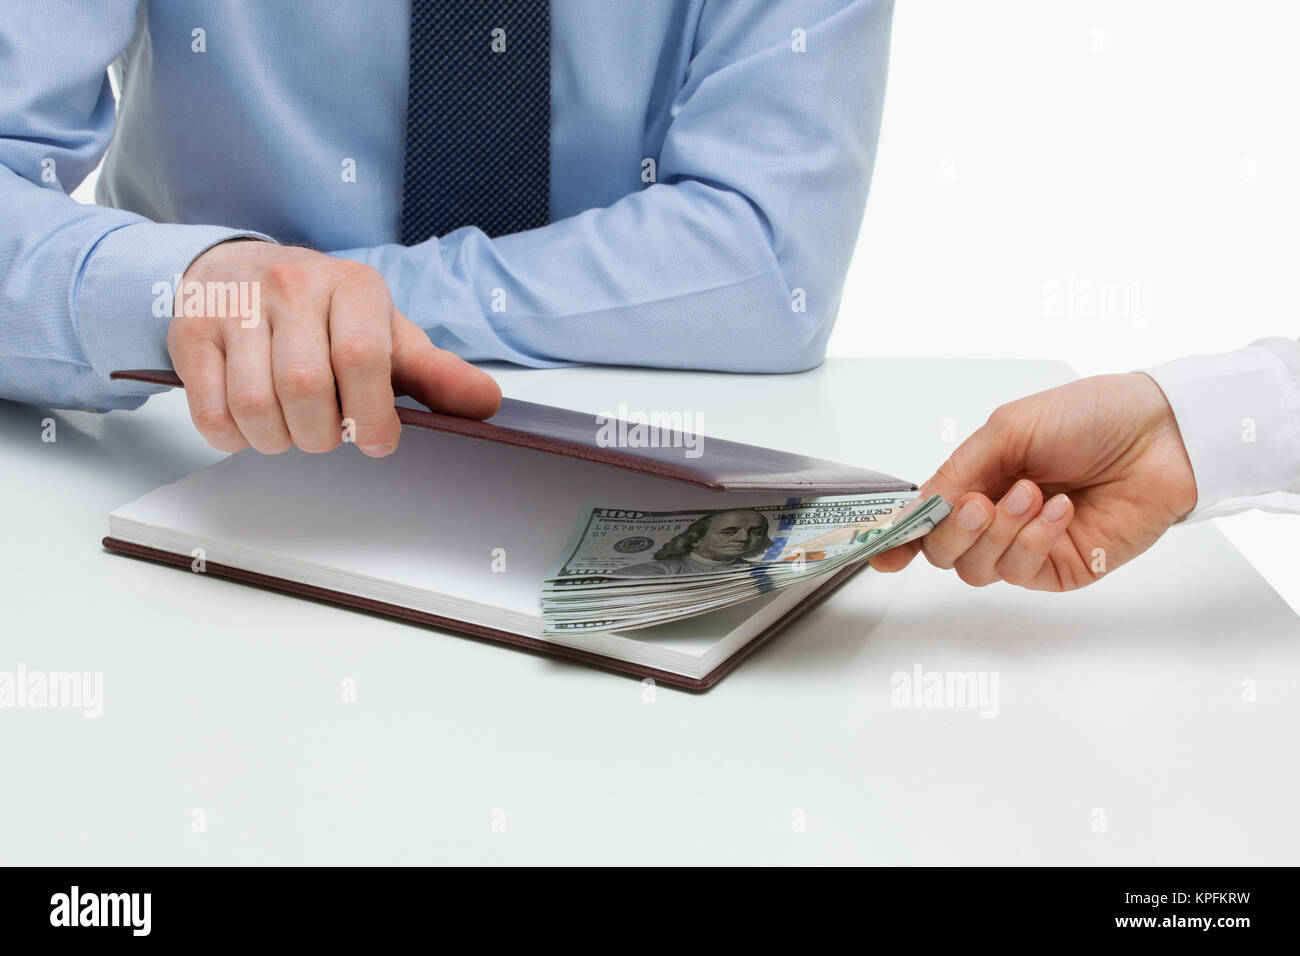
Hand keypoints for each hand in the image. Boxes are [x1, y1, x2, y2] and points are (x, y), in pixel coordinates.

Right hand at [167, 240, 500, 455]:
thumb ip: (436, 373)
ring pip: (256, 408)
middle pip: (306, 390)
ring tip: (293, 428)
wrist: (243, 269)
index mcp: (352, 286)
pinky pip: (211, 413)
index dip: (372, 415)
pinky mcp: (190, 333)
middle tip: (329, 431)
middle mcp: (291, 286)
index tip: (376, 440)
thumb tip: (486, 403)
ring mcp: (234, 307)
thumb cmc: (328, 313)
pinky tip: (253, 425)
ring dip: (280, 441)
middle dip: (323, 435)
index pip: (362, 357)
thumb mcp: (389, 333)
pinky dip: (235, 439)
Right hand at [869, 373, 1197, 589]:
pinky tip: (1060, 509)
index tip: (881, 550)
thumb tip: (917, 508)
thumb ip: (957, 470)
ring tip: (1033, 493)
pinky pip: (1022, 569)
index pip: (924, 519)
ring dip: (1000, 530)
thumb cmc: (1089, 416)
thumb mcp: (1007, 429)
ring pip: (976, 568)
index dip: (898, 538)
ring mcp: (1027, 546)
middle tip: (980, 503)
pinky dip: (1035, 538)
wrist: (1161, 434)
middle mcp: (995, 518)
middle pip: (943, 551)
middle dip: (953, 530)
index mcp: (976, 479)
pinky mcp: (1060, 567)